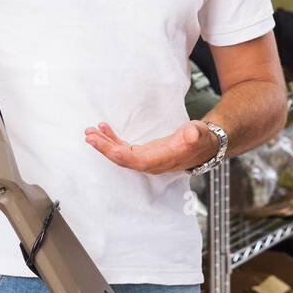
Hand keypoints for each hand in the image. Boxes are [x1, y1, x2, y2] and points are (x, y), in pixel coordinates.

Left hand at [84, 121, 217, 174]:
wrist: (204, 146)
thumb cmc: (201, 139)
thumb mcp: (200, 134)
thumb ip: (195, 134)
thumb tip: (192, 134)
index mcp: (160, 160)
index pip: (132, 160)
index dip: (114, 152)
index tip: (99, 141)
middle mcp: (150, 163)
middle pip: (121, 159)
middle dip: (103, 148)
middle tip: (88, 135)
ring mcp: (145, 159)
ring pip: (120, 154)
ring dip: (104, 144)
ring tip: (90, 132)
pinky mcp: (144, 153)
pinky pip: (124, 148)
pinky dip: (113, 139)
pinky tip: (104, 129)